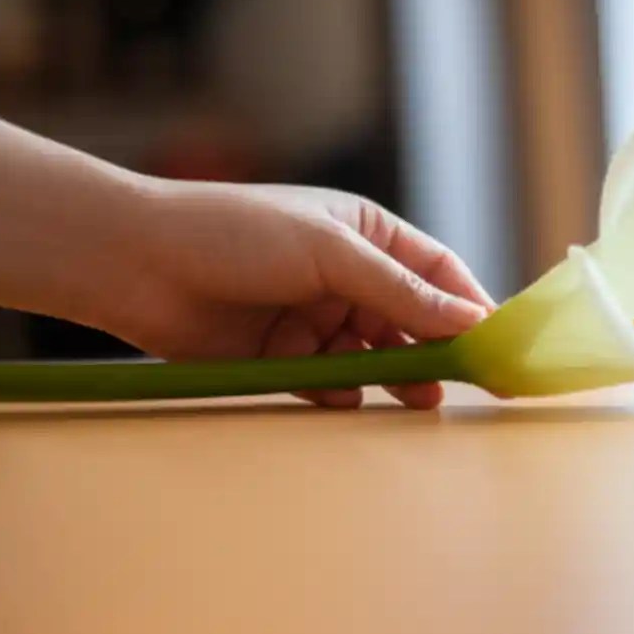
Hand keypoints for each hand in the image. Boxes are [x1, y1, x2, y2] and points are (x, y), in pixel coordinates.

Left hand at [104, 179, 494, 408]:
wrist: (135, 263)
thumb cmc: (235, 234)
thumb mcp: (332, 253)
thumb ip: (402, 292)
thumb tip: (472, 319)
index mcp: (366, 234)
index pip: (437, 273)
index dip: (469, 306)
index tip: (498, 345)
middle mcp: (346, 275)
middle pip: (410, 320)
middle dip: (433, 351)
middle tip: (458, 385)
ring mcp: (313, 316)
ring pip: (372, 356)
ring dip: (391, 376)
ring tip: (415, 399)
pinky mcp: (281, 356)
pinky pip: (328, 380)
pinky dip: (337, 389)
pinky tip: (337, 395)